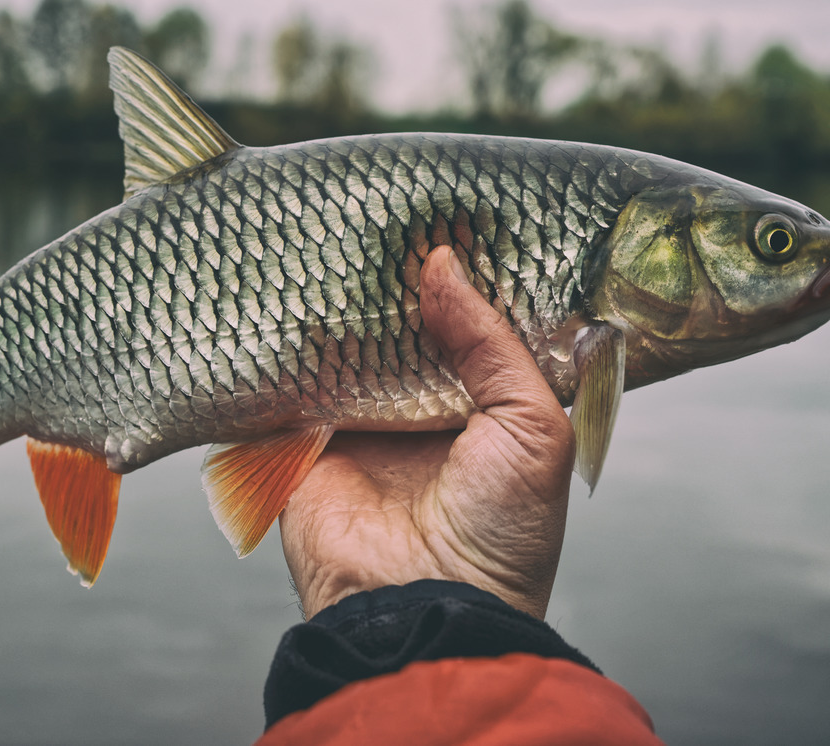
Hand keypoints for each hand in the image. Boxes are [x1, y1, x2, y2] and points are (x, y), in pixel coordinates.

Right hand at [279, 246, 576, 619]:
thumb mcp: (533, 427)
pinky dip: (296, 346)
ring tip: (342, 239)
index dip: (469, 280)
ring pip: (352, 346)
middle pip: (408, 330)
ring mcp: (365, 424)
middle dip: (400, 285)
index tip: (454, 219)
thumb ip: (491, 344)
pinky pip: (298, 381)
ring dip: (347, 306)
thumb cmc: (502, 535)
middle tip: (389, 219)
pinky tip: (296, 294)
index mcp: (488, 409)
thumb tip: (442, 266)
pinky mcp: (309, 440)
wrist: (422, 610)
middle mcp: (425, 411)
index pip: (475, 328)